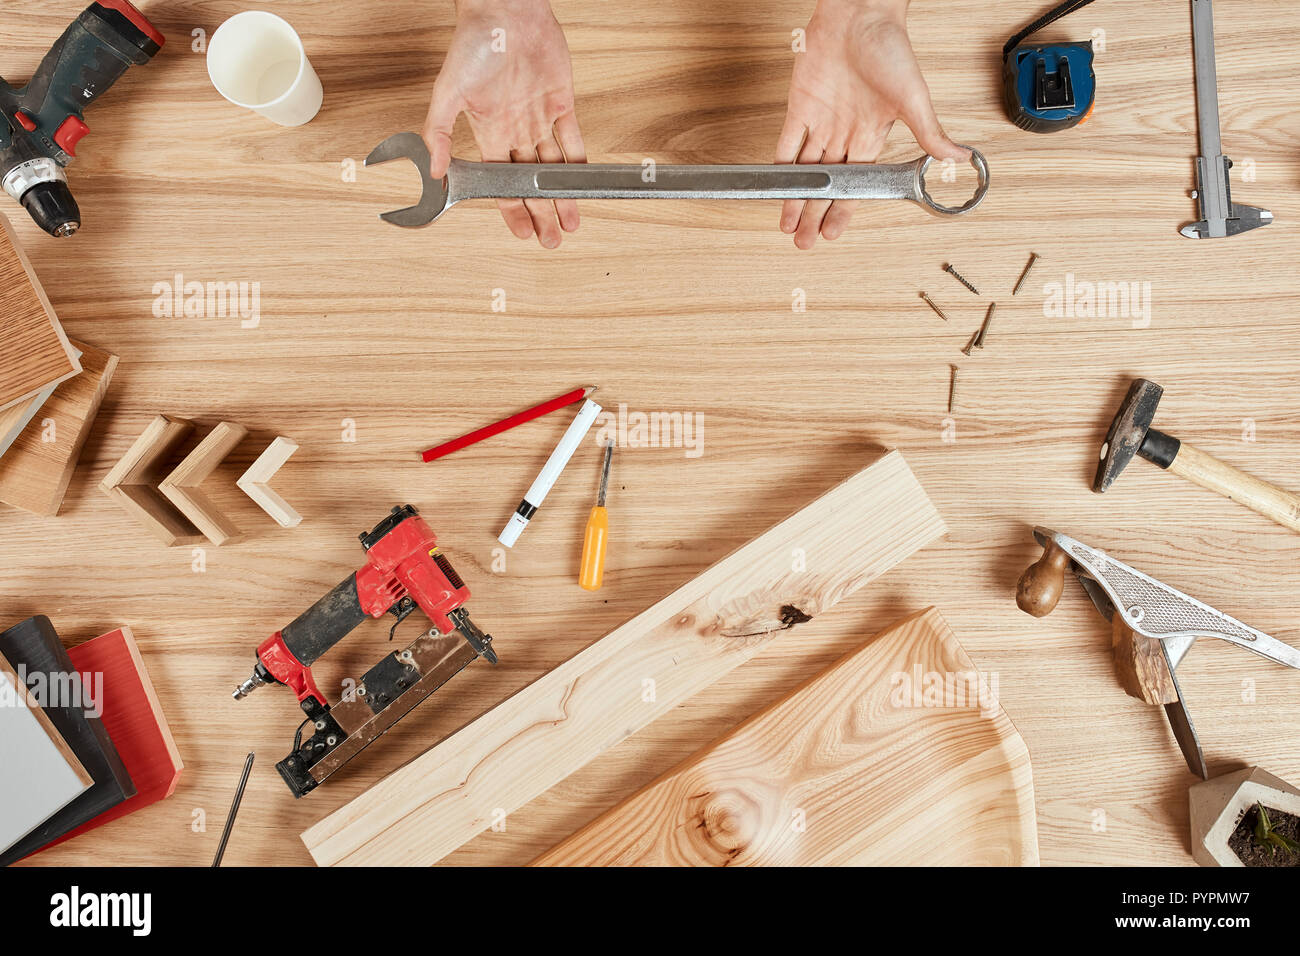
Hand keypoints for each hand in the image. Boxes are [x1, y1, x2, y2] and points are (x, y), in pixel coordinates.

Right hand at [423, 0, 584, 247]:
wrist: (505, 10)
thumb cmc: (473, 45)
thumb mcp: (447, 92)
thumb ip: (437, 133)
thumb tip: (433, 172)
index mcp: (488, 131)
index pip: (502, 182)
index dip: (512, 211)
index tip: (522, 234)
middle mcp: (515, 129)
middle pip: (530, 182)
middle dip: (541, 213)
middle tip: (551, 241)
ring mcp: (539, 117)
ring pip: (553, 167)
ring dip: (561, 196)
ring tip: (569, 223)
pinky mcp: (562, 101)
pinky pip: (573, 139)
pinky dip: (578, 163)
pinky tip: (582, 186)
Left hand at [776, 0, 966, 248]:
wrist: (860, 14)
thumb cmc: (891, 49)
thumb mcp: (915, 98)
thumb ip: (930, 134)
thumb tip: (960, 158)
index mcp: (872, 136)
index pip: (855, 184)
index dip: (842, 210)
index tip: (832, 233)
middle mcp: (845, 134)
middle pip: (827, 184)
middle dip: (813, 214)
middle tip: (803, 242)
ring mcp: (821, 121)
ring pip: (805, 171)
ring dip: (795, 199)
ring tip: (787, 227)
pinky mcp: (800, 106)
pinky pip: (787, 143)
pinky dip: (779, 168)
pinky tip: (774, 189)